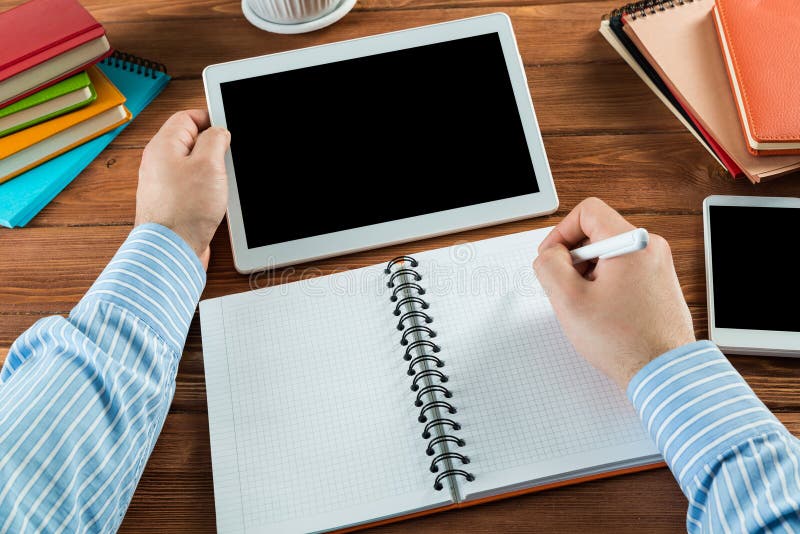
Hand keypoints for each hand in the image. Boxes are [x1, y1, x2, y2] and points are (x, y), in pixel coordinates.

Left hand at [135, 109, 230, 267]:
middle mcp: (158, 163)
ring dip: (210, 171)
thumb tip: (219, 131)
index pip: (187, 116)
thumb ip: (215, 140)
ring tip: (220, 184)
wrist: (172, 250)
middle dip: (212, 148)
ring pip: (192, 165)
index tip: (227, 127)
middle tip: (226, 159)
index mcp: (163, 146)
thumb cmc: (185, 211)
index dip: (210, 118)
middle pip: (190, 141)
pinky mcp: (171, 203)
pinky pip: (191, 186)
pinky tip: (214, 200)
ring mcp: (163, 184)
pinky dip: (205, 189)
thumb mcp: (209, 164)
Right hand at [533, 198, 695, 388]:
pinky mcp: (659, 283)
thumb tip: (549, 255)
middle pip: (597, 233)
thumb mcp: (569, 300)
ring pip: (609, 254)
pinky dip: (605, 284)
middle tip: (567, 288)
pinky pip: (623, 270)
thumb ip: (549, 266)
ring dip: (588, 274)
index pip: (587, 211)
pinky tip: (602, 312)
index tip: (552, 258)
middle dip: (574, 258)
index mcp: (632, 243)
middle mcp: (650, 248)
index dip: (561, 233)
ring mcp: (658, 266)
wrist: (662, 372)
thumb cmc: (624, 342)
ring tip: (587, 305)